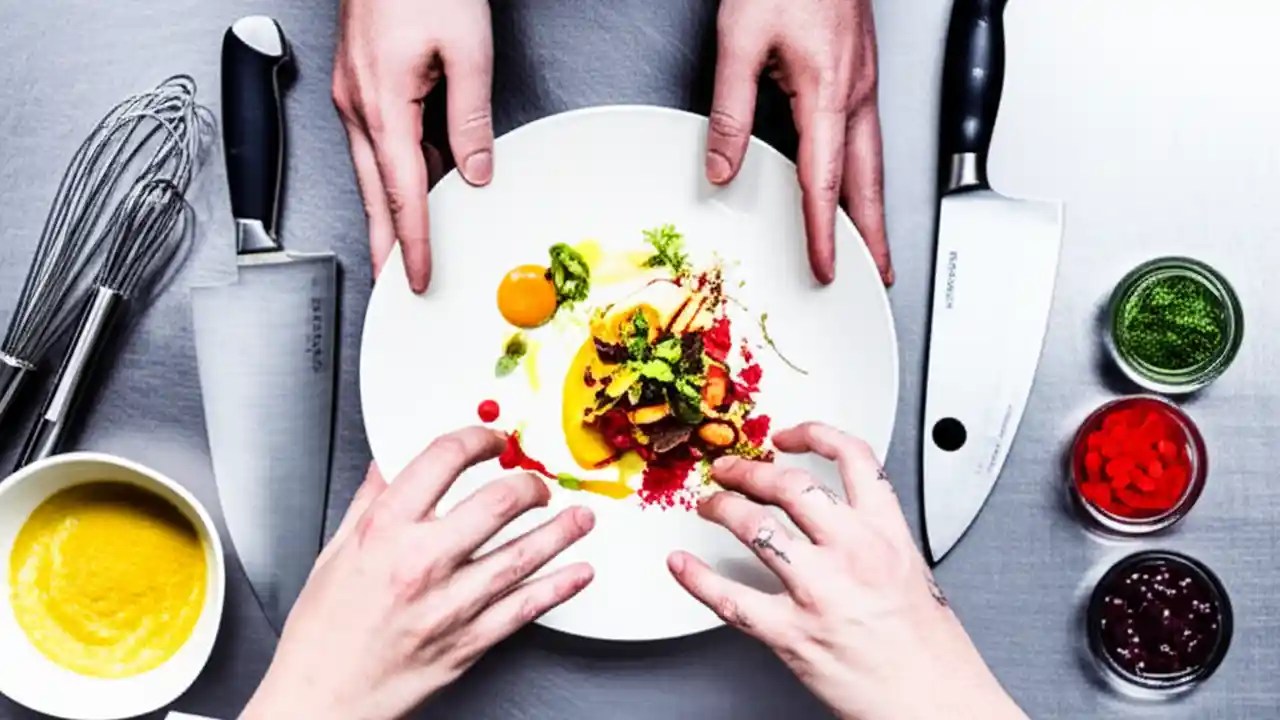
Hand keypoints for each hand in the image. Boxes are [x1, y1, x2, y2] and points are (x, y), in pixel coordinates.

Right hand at [241, 428, 594, 719]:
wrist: (322, 699)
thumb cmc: (324, 634)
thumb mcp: (335, 553)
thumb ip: (369, 503)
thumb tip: (387, 465)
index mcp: (385, 531)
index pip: (443, 461)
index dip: (477, 440)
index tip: (492, 441)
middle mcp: (421, 562)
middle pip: (497, 503)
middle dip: (529, 485)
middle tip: (539, 484)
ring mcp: (450, 604)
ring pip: (521, 555)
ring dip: (561, 532)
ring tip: (581, 517)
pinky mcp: (469, 641)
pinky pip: (525, 608)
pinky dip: (558, 587)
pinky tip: (578, 572)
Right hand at [333, 0, 494, 291]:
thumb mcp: (466, 49)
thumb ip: (470, 118)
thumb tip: (474, 171)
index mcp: (382, 104)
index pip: (401, 193)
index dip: (412, 242)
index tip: (418, 276)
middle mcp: (359, 104)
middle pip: (375, 192)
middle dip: (385, 242)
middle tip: (395, 283)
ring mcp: (355, 94)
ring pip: (374, 168)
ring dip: (392, 208)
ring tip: (408, 247)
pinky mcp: (361, 82)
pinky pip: (379, 141)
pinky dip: (397, 170)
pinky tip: (418, 184)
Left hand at [668, 423, 1024, 719]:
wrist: (936, 706)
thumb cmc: (929, 651)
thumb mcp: (913, 572)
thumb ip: (875, 537)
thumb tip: (837, 518)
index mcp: (888, 534)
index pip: (852, 457)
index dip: (813, 434)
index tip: (786, 436)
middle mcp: (852, 554)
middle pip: (789, 485)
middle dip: (749, 470)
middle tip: (729, 469)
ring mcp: (818, 592)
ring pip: (754, 526)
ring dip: (722, 508)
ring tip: (709, 505)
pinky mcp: (791, 634)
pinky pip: (730, 599)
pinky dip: (696, 578)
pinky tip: (681, 565)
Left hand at [708, 0, 892, 284]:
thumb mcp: (740, 39)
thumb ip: (731, 109)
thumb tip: (723, 167)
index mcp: (826, 92)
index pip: (823, 182)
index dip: (824, 232)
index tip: (824, 268)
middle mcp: (853, 93)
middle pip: (867, 181)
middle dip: (873, 234)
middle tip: (878, 272)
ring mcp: (861, 83)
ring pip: (872, 159)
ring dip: (873, 206)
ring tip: (870, 241)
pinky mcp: (857, 72)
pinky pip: (866, 136)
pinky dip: (865, 172)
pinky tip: (853, 181)